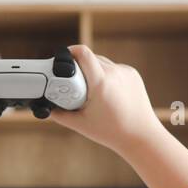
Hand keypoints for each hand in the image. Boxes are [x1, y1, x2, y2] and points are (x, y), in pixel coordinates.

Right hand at [49, 45, 166, 151]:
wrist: (141, 136)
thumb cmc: (112, 132)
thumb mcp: (80, 124)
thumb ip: (59, 114)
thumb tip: (46, 107)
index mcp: (101, 83)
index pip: (82, 53)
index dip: (69, 52)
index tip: (62, 59)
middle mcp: (115, 73)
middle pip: (90, 57)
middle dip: (79, 66)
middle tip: (73, 82)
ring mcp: (126, 72)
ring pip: (102, 61)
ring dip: (93, 70)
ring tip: (90, 89)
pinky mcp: (133, 74)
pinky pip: (114, 68)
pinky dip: (106, 75)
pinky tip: (106, 91)